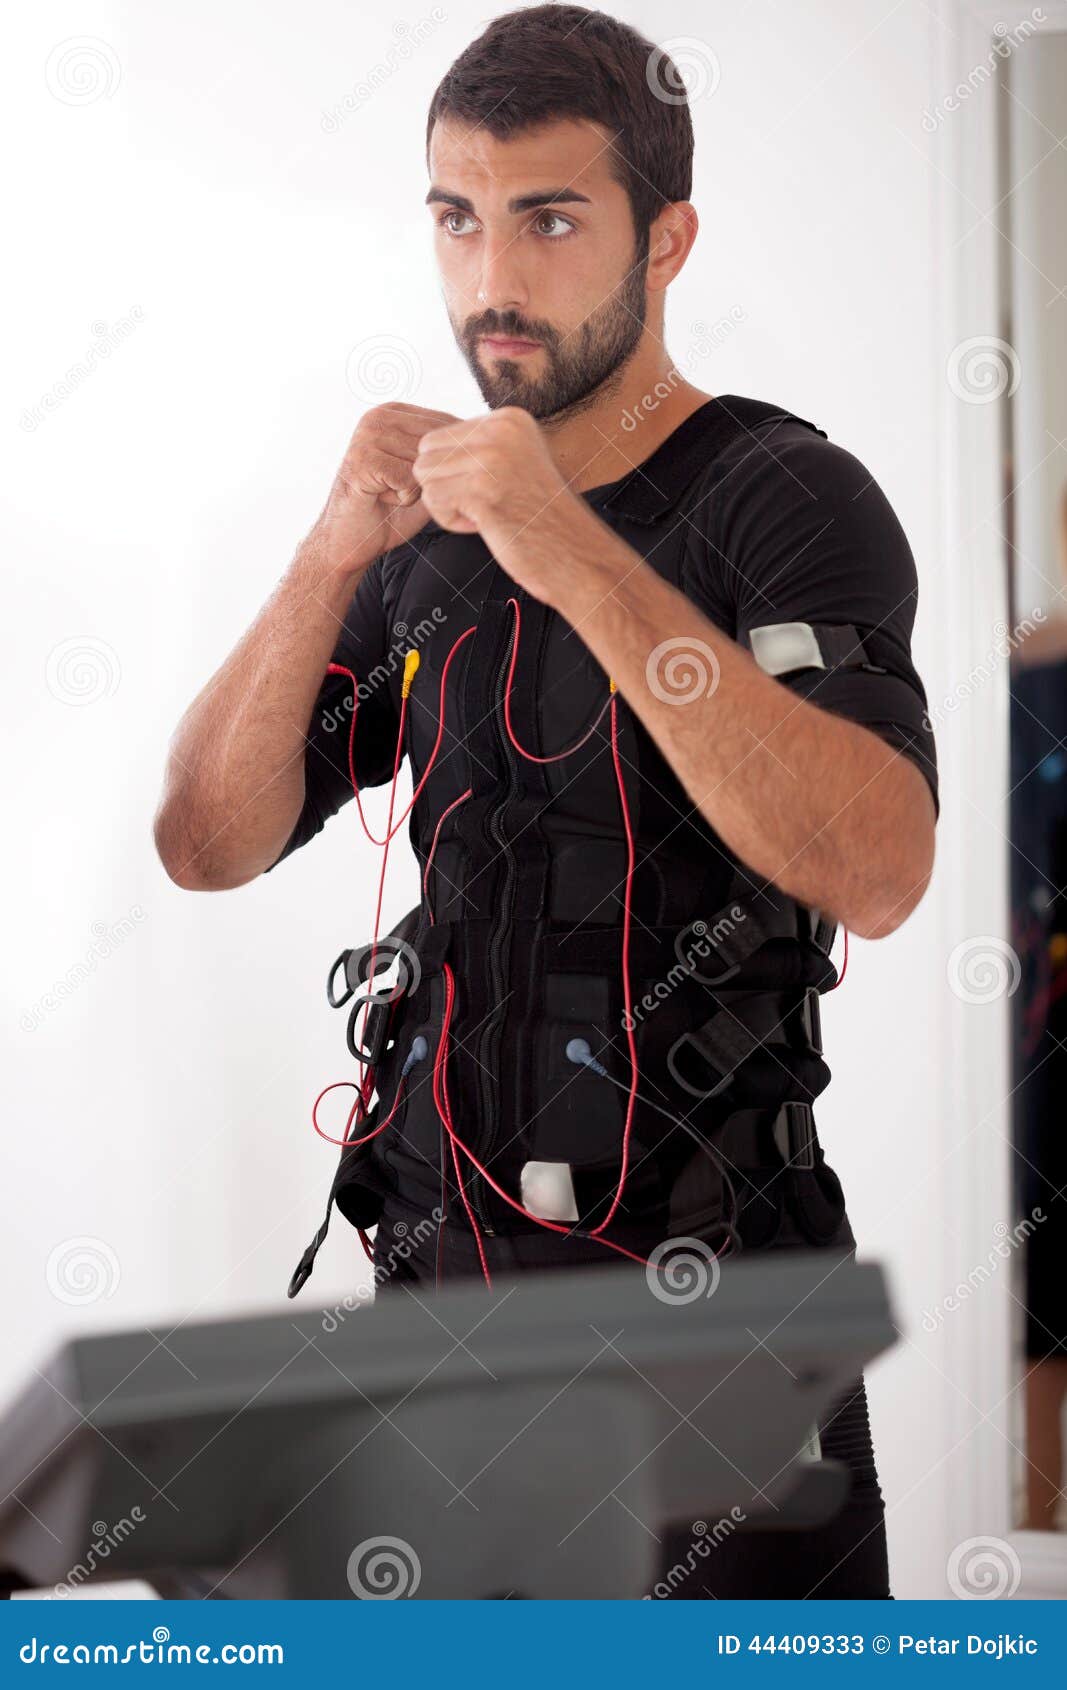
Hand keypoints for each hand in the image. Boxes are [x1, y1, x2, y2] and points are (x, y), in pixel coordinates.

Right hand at [310, 402, 459, 576]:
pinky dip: (404, 499)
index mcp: (395, 412)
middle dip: (432, 478)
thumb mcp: (425, 474)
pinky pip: (410, 480)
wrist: (350, 540)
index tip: (435, 481)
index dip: (454, 459)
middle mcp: (379, 416)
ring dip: (416, 490)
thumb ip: (449, 453)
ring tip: (392, 494)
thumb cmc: (390, 510)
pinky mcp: (363, 459)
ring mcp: (368, 435)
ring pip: (426, 464)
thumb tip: (493, 440)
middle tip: (404, 491)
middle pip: (438, 446)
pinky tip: (383, 499)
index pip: (448, 424)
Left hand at [413, 407, 580, 601]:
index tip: (493, 490)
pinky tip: (486, 525)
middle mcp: (500, 430)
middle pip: (427, 453)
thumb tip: (425, 449)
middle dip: (446, 486)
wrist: (576, 555)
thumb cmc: (541, 519)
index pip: (441, 437)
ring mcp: (491, 457)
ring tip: (487, 514)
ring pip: (426, 477)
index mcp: (509, 419)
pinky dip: (452, 521)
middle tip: (485, 505)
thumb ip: (477, 449)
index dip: (455, 474)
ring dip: (448, 504)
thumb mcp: (513, 463)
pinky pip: (433, 501)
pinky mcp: (481, 488)